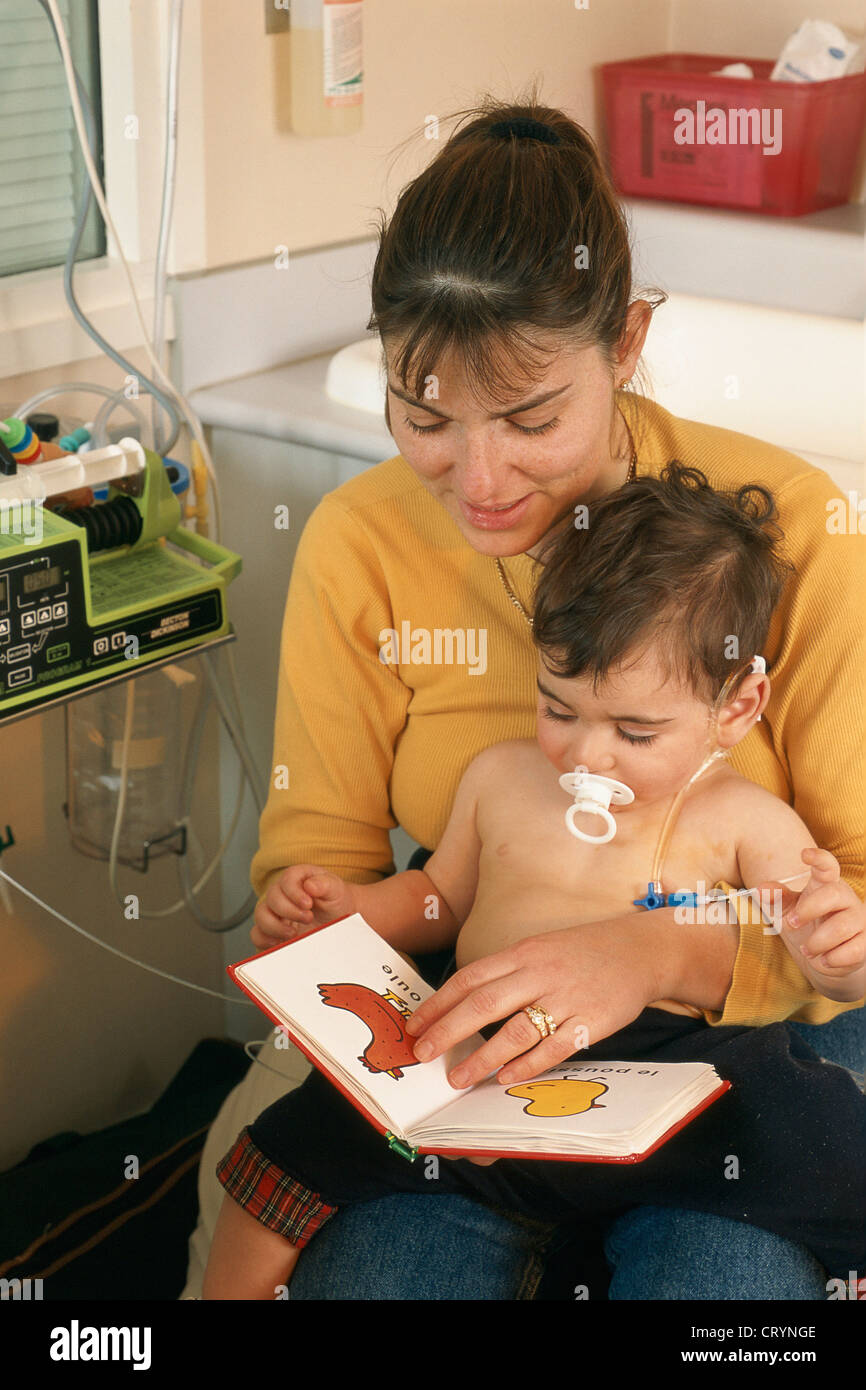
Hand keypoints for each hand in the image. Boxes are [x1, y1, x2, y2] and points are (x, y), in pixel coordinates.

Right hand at [250, 865, 357, 949]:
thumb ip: (325, 884)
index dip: (295, 893)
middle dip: (289, 911)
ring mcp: (275, 912)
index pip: (287, 880)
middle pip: (272, 898)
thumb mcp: (336, 890)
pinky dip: (266, 940)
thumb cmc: (334, 900)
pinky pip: (258, 934)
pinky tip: (282, 942)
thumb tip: (310, 885)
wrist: (338, 918)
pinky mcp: (272, 931)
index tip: (308, 904)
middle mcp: (282, 893)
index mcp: (297, 878)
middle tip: (308, 918)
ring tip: (294, 933)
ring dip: (275, 926)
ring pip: (260, 916)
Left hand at [404, 917, 662, 1090]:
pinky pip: (553, 1048)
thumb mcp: (540, 949)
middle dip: (448, 1031)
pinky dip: (527, 1066)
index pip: (470, 978)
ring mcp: (565, 997)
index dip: (439, 1003)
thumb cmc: (584, 952)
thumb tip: (466, 1005)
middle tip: (423, 1054)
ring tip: (459, 1079)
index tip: (416, 1025)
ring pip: (515, 1030)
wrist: (641, 949)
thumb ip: (508, 973)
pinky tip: (506, 1079)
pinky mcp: (590, 1020)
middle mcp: (539, 973)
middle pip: (483, 1004)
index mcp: (522, 952)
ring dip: (482, 1058)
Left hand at [768, 848, 865, 979]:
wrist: (827, 958)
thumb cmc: (807, 925)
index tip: (804, 854)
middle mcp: (846, 899)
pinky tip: (823, 960)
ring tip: (806, 949)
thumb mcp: (788, 910)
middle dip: (809, 909)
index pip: (828, 866)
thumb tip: (761, 889)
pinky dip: (832, 959)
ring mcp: (859, 920)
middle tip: (790, 923)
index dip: (819, 858)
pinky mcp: (865, 943)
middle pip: (834, 893)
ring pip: (841, 927)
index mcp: (826, 885)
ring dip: (817, 942)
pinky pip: (853, 951)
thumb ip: (777, 898)